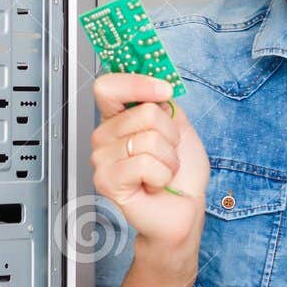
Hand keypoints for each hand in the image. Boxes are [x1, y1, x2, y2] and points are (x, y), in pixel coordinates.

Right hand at [91, 73, 209, 251]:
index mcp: (118, 119)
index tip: (164, 90)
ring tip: (162, 171)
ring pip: (148, 139)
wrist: (184, 208)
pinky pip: (144, 162)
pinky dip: (161, 174)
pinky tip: (154, 184)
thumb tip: (158, 77)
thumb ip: (163, 100)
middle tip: (166, 154)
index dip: (138, 83)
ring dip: (168, 158)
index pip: (109, 86)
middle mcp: (105, 137)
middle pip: (144, 112)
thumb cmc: (180, 173)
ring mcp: (102, 159)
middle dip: (170, 135)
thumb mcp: (178, 125)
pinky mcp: (107, 181)